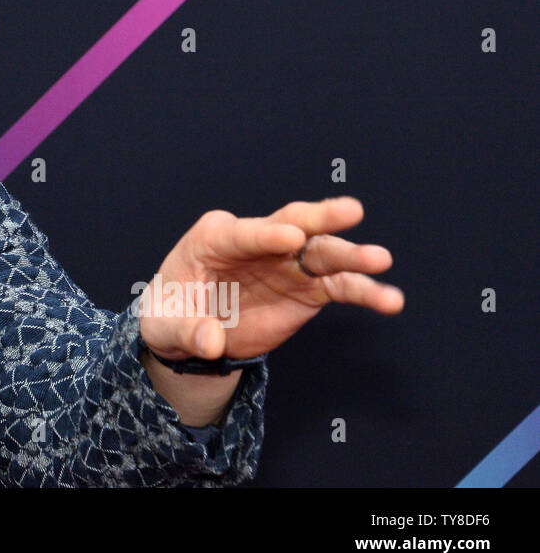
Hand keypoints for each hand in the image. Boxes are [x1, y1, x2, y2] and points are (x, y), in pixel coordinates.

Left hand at [138, 196, 403, 361]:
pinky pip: (338, 286)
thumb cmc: (171, 313)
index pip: (242, 233)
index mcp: (213, 237)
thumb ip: (186, 330)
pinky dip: (363, 291)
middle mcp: (257, 241)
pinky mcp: (306, 288)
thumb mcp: (163, 325)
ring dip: (352, 255)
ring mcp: (286, 263)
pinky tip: (389, 299)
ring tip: (380, 260)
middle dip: (319, 217)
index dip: (266, 234)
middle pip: (291, 223)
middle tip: (351, 211)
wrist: (188, 331)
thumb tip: (211, 341)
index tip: (291, 238)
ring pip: (322, 252)